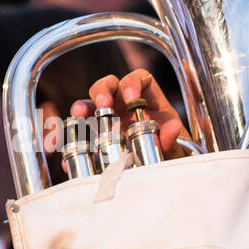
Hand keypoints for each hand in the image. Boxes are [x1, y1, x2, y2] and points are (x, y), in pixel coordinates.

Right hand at [70, 68, 185, 157]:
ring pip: (92, 102)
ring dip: (84, 105)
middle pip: (111, 84)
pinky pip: (83, 127)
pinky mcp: (99, 133)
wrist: (162, 170)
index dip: (133, 82)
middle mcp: (127, 104)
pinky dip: (75, 131)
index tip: (131, 98)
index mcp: (149, 100)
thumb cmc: (172, 152)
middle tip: (103, 103)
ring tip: (79, 114)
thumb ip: (174, 138)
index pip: (140, 78)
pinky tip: (71, 133)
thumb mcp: (177, 147)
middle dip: (104, 90)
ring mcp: (111, 116)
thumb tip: (173, 128)